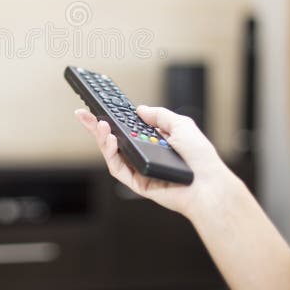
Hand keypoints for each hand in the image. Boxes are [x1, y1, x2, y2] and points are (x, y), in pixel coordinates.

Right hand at [75, 105, 236, 219]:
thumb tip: (139, 109)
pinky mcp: (136, 183)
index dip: (112, 118)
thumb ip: (158, 115)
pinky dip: (110, 154)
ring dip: (101, 138)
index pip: (126, 127)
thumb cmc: (200, 157)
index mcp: (153, 140)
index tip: (99, 106)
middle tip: (82, 114)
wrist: (207, 183)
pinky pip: (117, 168)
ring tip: (100, 125)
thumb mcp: (180, 124)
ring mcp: (138, 168)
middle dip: (96, 126)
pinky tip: (111, 139)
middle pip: (113, 139)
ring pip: (112, 153)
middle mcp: (144, 154)